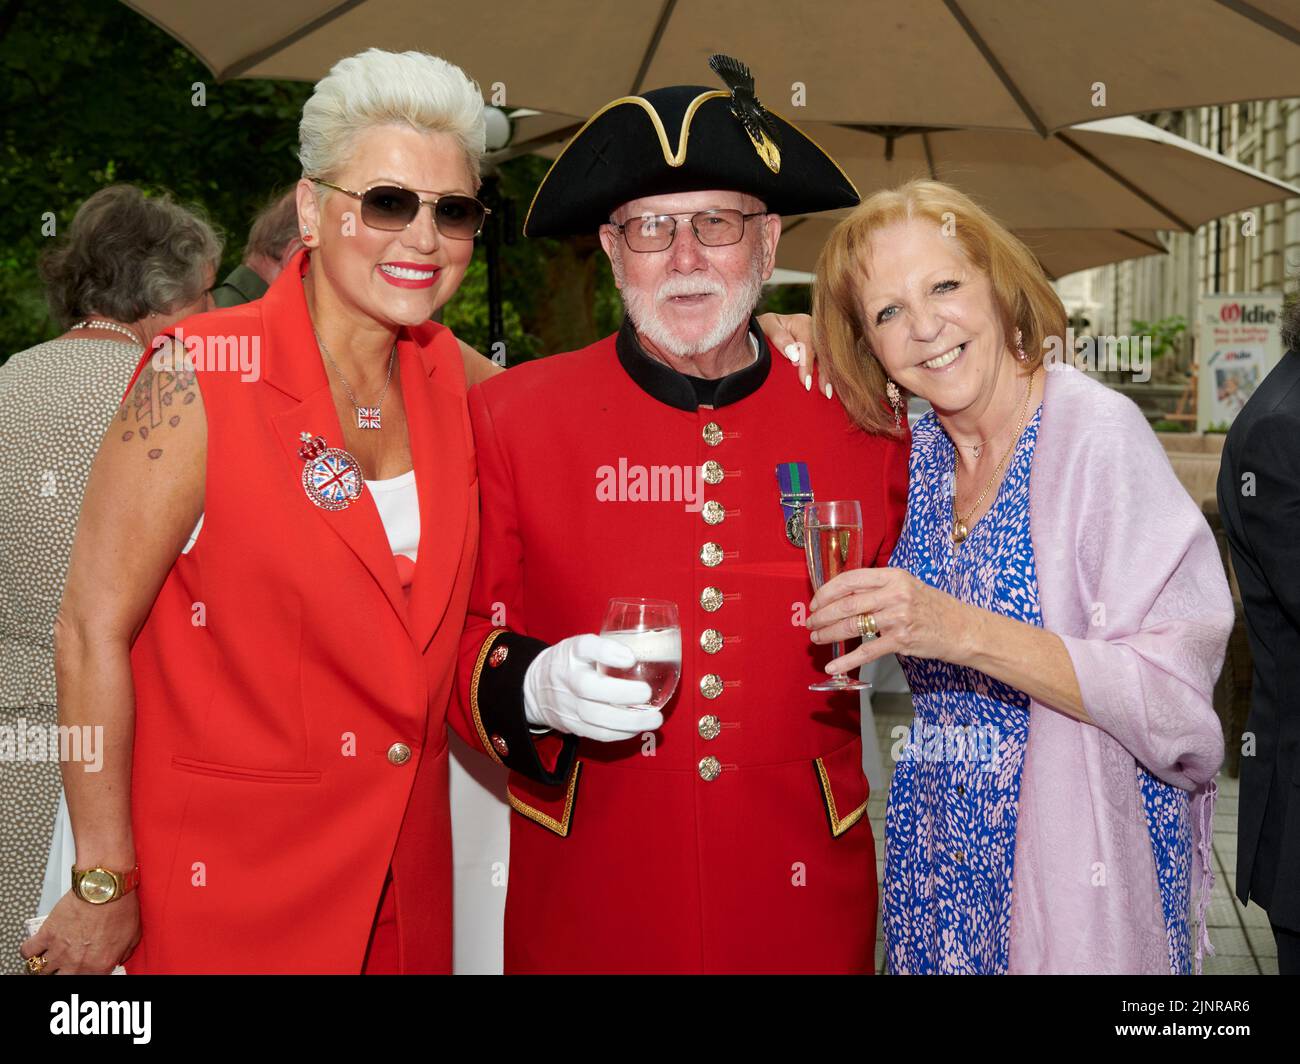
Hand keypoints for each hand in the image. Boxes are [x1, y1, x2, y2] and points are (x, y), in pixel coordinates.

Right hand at [20, 888, 139, 973]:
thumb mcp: (133, 936)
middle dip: (61, 973)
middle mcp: (77, 962)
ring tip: (49, 959)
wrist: (105, 888)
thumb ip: (122, 954)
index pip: (86, 982)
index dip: (84, 974)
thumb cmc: (120, 907)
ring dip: (44, 965)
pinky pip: (28, 951)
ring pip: (40, 969)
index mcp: (99, 966)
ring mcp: (59, 950)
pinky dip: (29, 952)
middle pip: (60, 979)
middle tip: (64, 966)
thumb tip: (117, 958)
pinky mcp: (47, 935)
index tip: (82, 971)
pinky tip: (36, 948)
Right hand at [524, 634, 659, 741]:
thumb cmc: (569, 663)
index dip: (607, 652)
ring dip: (628, 720)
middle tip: (646, 693)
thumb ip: (607, 649)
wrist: (535, 689)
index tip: (630, 657)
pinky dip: (621, 733)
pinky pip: (597, 733)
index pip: (584, 647)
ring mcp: (567, 704)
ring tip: (654, 719)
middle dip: (621, 693)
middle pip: (588, 687)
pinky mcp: (571, 725)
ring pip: (595, 716)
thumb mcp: (581, 646)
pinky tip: (639, 728)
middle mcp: (566, 677)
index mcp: (571, 653)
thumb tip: (646, 655)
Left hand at [756, 312, 832, 397]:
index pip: (808, 345)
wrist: (763, 329)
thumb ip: (779, 337)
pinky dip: (827, 377)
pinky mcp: (818, 353)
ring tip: (827, 393)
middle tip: (823, 391)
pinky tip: (828, 389)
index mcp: (803, 323)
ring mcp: (818, 343)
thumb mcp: (767, 326)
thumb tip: (794, 354)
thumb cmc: (764, 327)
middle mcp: (815, 332)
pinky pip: (825, 365)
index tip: (805, 381)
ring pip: (827, 360)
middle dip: (825, 373)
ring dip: (828, 377)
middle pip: (823, 353)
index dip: (808, 364)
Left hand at [806, 567, 972, 673]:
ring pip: (852, 625)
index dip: (827, 591)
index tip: (815, 602)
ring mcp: (897, 617)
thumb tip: (843, 597)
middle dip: (822, 615)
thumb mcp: (907, 586)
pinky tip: (833, 666)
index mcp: (892, 576)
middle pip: (847, 603)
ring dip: (829, 634)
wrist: (962, 628)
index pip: (850, 579)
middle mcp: (894, 594)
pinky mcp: (901, 640)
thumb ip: (878, 588)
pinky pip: (866, 651)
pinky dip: (846, 660)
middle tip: (810, 623)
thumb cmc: (932, 607)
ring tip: (816, 638)